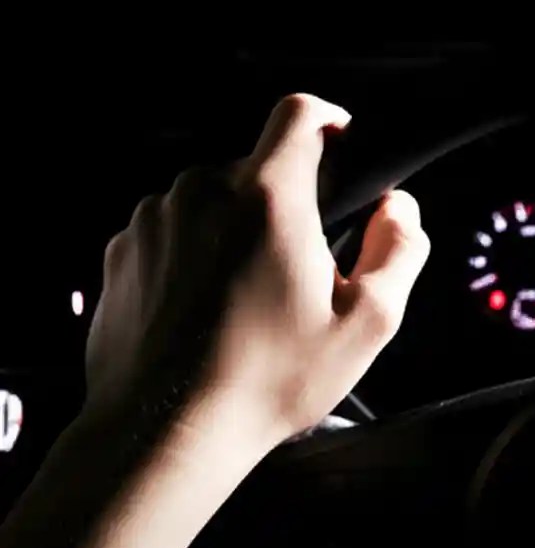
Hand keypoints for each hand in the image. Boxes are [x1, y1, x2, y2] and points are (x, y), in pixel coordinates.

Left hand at [86, 94, 429, 446]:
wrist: (166, 434)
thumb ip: (400, 249)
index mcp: (267, 197)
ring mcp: (153, 221)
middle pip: (258, 167)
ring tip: (250, 302)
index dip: (330, 122)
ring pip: (213, 201)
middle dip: (287, 205)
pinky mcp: (121, 252)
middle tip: (302, 271)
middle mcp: (200, 192)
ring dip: (237, 232)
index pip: (299, 114)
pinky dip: (196, 257)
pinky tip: (208, 314)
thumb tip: (399, 209)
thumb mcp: (368, 323)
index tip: (341, 152)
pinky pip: (173, 232)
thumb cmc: (269, 381)